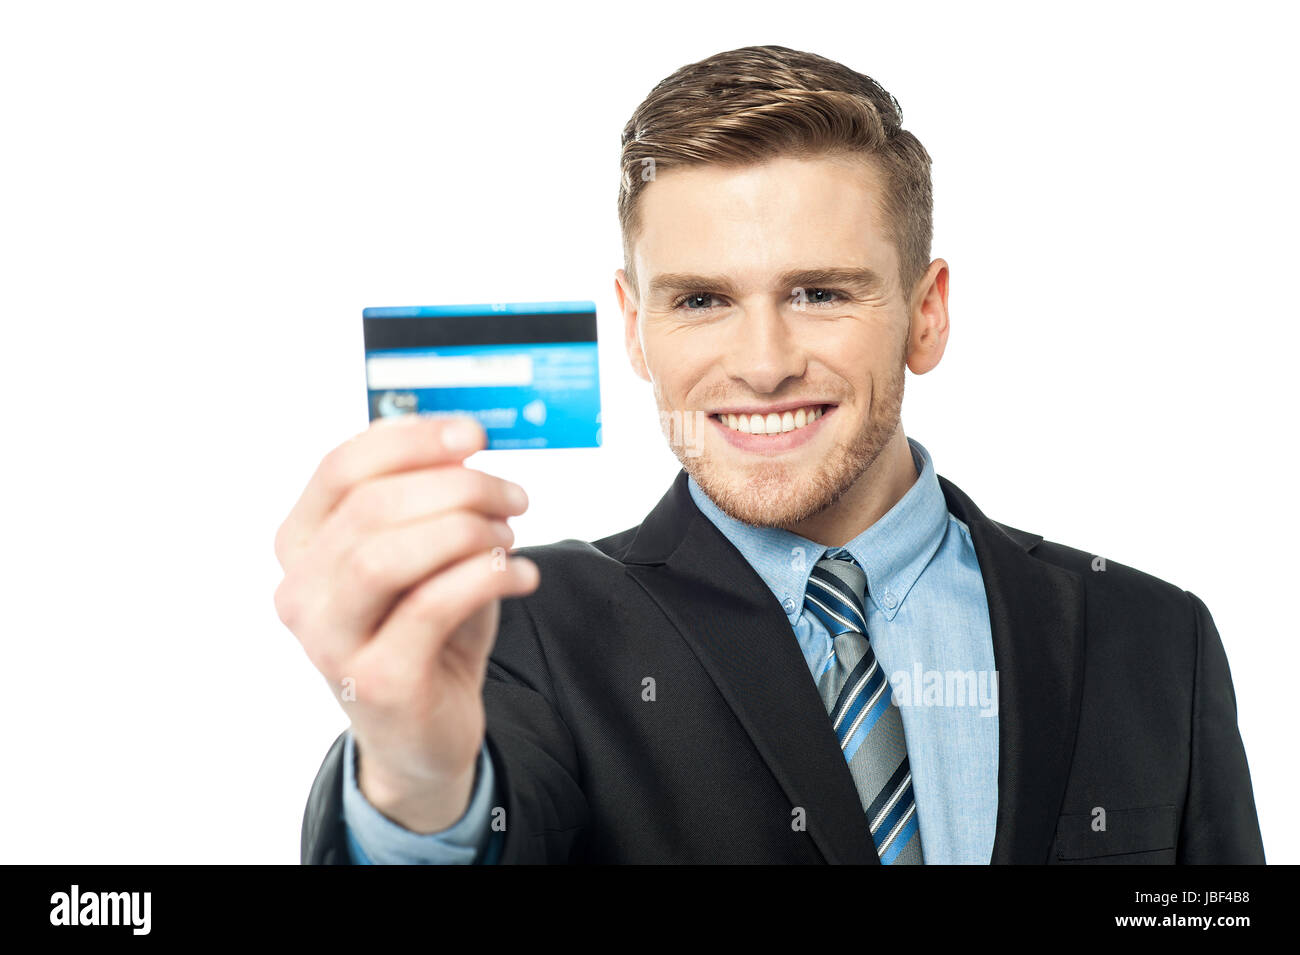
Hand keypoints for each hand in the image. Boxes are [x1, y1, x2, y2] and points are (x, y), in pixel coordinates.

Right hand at [274, 414, 538, 830]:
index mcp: (303, 544)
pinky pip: (431, 607)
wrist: (423, 733)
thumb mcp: (421, 554)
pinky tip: (519, 575)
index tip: (473, 434)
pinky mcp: (376, 681)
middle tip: (512, 496)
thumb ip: (428, 499)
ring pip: (387, 555)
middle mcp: (301, 591)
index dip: (412, 440)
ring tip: (507, 538)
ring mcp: (329, 640)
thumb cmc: (423, 631)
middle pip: (370, 507)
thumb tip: (463, 441)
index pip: (342, 468)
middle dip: (457, 487)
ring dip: (466, 532)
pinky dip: (486, 578)